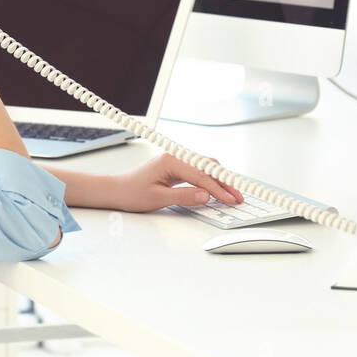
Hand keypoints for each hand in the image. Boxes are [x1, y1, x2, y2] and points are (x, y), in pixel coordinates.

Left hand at [107, 152, 244, 212]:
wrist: (118, 190)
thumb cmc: (132, 193)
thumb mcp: (158, 198)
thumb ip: (184, 196)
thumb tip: (206, 196)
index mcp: (171, 161)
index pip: (202, 176)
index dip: (218, 189)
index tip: (230, 199)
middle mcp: (176, 157)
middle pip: (208, 168)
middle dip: (225, 182)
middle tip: (238, 196)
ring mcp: (177, 162)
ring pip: (206, 168)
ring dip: (220, 180)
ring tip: (232, 194)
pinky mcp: (177, 168)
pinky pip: (199, 172)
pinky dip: (211, 180)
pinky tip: (218, 189)